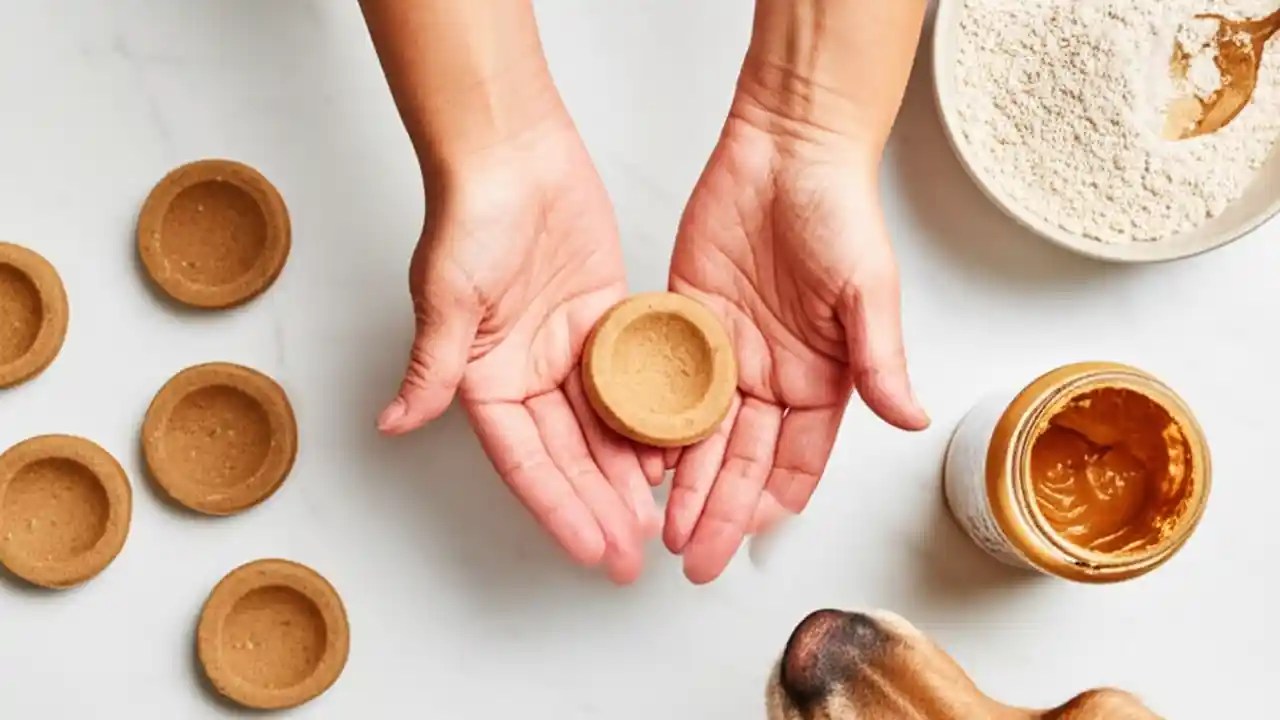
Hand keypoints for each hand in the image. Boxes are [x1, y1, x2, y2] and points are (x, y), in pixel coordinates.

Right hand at [377, 114, 662, 583]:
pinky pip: (631, 378)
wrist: (510, 151)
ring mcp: (568, 350)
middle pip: (569, 456)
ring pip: (603, 427)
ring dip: (626, 473)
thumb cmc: (469, 215)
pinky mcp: (605, 319)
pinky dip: (650, 414)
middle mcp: (528, 373)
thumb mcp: (447, 299)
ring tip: (657, 517)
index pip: (528, 462)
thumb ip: (434, 368)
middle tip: (633, 553)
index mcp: (486, 380)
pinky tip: (674, 448)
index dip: (560, 509)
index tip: (593, 550)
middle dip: (599, 507)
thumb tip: (394, 423)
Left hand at [665, 105, 929, 583]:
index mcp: (820, 379)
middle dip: (718, 512)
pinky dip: (650, 422)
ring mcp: (725, 353)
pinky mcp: (683, 321)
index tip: (744, 543)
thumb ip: (880, 360)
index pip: (794, 462)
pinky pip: (663, 383)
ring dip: (683, 483)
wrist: (786, 148)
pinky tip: (634, 457)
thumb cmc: (839, 210)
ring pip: (700, 436)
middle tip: (691, 555)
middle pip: (741, 462)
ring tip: (659, 524)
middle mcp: (771, 376)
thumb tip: (911, 419)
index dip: (770, 505)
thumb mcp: (869, 290)